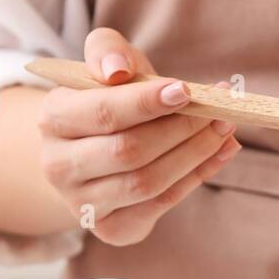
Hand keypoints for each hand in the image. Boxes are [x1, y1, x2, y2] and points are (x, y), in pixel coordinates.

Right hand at [37, 27, 240, 244]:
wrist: (95, 149)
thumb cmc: (108, 100)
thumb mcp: (106, 65)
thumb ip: (107, 51)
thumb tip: (116, 69)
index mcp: (53, 119)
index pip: (104, 112)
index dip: (147, 103)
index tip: (186, 91)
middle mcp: (59, 166)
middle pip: (129, 151)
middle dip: (181, 130)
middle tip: (218, 111)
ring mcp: (83, 203)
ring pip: (148, 182)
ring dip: (196, 154)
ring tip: (225, 129)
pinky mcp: (112, 228)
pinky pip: (162, 203)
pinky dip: (198, 176)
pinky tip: (220, 152)